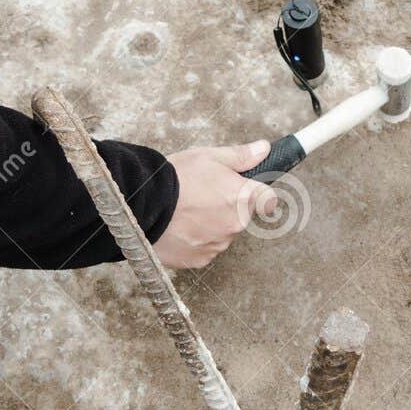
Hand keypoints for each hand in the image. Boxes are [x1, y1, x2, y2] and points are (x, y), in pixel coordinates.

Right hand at [152, 141, 278, 268]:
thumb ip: (241, 156)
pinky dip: (195, 241)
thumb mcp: (209, 157)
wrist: (142, 204)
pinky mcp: (200, 259)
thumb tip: (264, 149)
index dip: (260, 196)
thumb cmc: (175, 177)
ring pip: (221, 234)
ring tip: (185, 212)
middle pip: (240, 216)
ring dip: (210, 225)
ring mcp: (218, 245)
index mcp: (242, 197)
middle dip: (227, 207)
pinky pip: (204, 249)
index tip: (249, 192)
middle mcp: (235, 224)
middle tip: (201, 196)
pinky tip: (179, 228)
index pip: (268, 201)